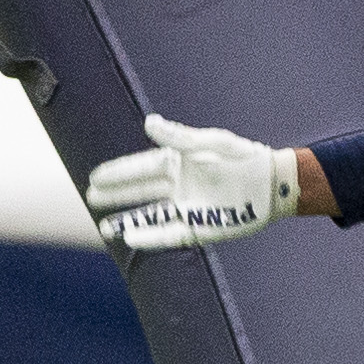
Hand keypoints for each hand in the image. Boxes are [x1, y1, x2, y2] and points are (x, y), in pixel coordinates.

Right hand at [85, 114, 298, 252]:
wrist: (273, 183)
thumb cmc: (244, 157)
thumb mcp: (212, 143)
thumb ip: (180, 138)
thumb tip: (148, 123)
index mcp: (181, 162)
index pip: (143, 167)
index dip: (119, 173)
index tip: (95, 177)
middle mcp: (181, 186)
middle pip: (142, 192)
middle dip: (116, 195)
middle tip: (91, 198)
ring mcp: (190, 207)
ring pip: (152, 216)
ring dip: (128, 221)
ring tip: (103, 227)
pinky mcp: (202, 227)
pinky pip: (171, 234)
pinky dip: (152, 237)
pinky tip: (132, 239)